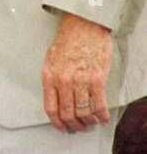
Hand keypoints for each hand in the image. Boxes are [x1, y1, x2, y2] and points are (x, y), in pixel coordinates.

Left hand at [42, 12, 112, 131]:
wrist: (83, 25)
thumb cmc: (68, 41)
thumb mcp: (51, 60)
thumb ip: (52, 79)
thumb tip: (55, 99)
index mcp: (49, 76)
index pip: (50, 108)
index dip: (57, 122)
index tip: (62, 128)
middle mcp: (63, 80)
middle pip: (68, 114)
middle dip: (74, 125)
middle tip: (79, 127)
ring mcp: (80, 80)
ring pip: (84, 113)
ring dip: (89, 122)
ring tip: (91, 123)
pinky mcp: (97, 79)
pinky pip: (99, 105)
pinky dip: (102, 116)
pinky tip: (103, 118)